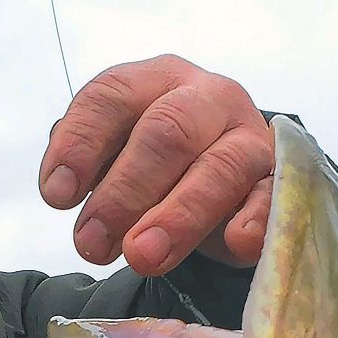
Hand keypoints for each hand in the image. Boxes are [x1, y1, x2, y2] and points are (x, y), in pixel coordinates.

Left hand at [38, 54, 271, 275]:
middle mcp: (208, 97)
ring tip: (142, 257)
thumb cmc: (162, 165)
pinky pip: (272, 196)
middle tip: (92, 243)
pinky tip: (235, 241)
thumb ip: (90, 166)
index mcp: (156, 80)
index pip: (112, 96)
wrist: (235, 178)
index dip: (81, 144)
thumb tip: (62, 188)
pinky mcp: (281, 179)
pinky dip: (254, 218)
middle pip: (166, 131)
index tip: (57, 196)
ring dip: (178, 215)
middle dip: (125, 191)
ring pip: (220, 167)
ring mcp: (250, 137)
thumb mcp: (119, 152)